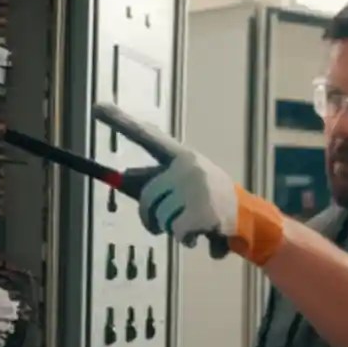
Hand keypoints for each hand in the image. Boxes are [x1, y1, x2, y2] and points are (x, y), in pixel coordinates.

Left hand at [93, 102, 283, 264]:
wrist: (252, 218)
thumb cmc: (212, 201)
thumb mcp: (187, 182)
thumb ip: (157, 179)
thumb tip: (122, 176)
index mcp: (182, 156)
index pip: (147, 137)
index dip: (120, 122)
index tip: (95, 107)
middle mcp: (188, 166)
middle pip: (147, 197)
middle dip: (152, 217)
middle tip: (165, 224)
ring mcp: (196, 187)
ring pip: (160, 218)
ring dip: (172, 230)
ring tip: (195, 224)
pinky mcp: (202, 210)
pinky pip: (176, 232)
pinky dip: (186, 239)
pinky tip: (202, 235)